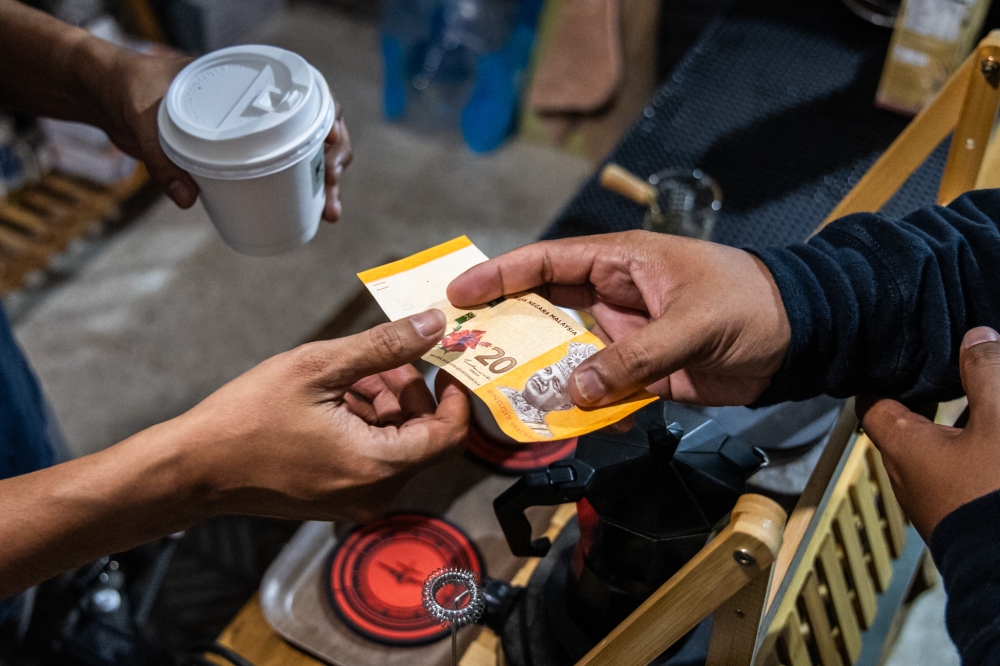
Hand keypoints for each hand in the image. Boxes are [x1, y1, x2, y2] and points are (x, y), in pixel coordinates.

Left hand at [98, 46, 352, 219]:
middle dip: (333, 166)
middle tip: (331, 200)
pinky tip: (309, 213)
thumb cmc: (130, 89)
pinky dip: (298, 190)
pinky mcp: (241, 153)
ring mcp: (253, 130)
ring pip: (304, 154)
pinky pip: (280, 169)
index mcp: (248, 80)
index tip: (332, 145)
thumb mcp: (143, 119)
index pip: (308, 94)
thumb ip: (162, 159)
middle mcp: (259, 104)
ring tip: (328, 214)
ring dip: (323, 184)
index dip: (330, 120)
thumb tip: (187, 199)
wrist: (107, 95)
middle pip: (316, 131)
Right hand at [176, 309, 467, 522]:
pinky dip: (365, 423)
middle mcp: (375, 493)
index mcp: (378, 466)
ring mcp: (356, 501)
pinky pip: (372, 457)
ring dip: (384, 403)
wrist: (194, 469)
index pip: (450, 435)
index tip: (446, 362)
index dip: (455, 395)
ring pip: (396, 443)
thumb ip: (384, 346)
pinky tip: (335, 397)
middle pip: (422, 436)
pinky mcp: (338, 498)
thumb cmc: (248, 417)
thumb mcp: (319, 368)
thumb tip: (434, 323)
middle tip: (381, 357)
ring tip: (348, 373)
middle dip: (410, 391)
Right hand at [447, 230, 790, 406]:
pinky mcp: (641, 371)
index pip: (549, 263)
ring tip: (493, 390)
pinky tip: (550, 417)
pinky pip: (597, 386)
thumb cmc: (751, 306)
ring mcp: (625, 336)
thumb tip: (574, 391)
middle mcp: (614, 296)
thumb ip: (634, 358)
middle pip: (545, 308)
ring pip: (566, 352)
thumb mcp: (693, 325)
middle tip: (460, 348)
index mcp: (622, 261)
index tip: (458, 295)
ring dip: (536, 371)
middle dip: (504, 326)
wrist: (801, 339)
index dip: (500, 275)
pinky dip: (575, 401)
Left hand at [860, 327, 999, 541]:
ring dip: (962, 422)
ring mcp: (937, 499)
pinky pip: (964, 470)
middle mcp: (911, 475)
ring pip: (944, 447)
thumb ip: (985, 375)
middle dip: (930, 394)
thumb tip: (975, 337)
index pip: (873, 403)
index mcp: (905, 448)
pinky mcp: (963, 515)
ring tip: (984, 396)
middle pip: (911, 422)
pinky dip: (977, 448)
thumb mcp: (997, 425)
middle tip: (948, 367)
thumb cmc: (993, 498)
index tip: (888, 354)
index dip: (880, 374)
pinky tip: (994, 440)